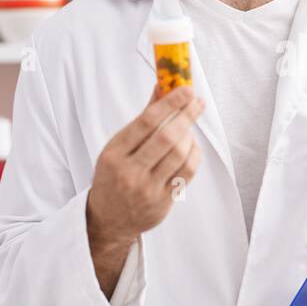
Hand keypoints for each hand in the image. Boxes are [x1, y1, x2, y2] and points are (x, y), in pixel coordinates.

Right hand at [87, 85, 204, 295]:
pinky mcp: (162, 203)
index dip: (170, 103)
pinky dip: (194, 155)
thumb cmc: (114, 175)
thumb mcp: (118, 147)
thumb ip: (142, 118)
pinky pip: (187, 173)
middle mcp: (128, 171)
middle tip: (197, 102)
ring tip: (189, 127)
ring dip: (190, 136)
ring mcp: (146, 189)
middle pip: (167, 137)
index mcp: (113, 153)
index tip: (186, 90)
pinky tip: (191, 147)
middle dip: (186, 115)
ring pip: (180, 155)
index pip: (146, 121)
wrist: (108, 219)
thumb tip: (162, 86)